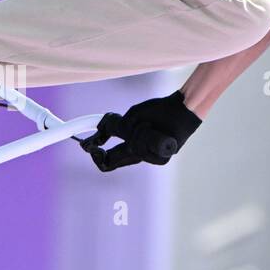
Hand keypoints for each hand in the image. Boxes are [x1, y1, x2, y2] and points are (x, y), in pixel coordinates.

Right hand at [79, 91, 201, 171]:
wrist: (181, 108)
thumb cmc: (158, 110)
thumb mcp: (132, 116)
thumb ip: (118, 126)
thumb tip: (101, 132)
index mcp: (130, 146)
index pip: (109, 159)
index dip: (97, 156)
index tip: (88, 147)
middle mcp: (139, 154)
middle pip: (114, 161)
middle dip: (101, 154)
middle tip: (95, 147)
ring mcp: (150, 158)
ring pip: (132, 150)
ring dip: (137, 134)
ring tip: (147, 124)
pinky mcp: (161, 158)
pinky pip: (146, 151)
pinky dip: (147, 136)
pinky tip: (154, 129)